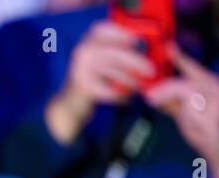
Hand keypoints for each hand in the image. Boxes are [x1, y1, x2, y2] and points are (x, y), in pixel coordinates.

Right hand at [46, 20, 155, 143]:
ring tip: (137, 87)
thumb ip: (116, 51)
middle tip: (150, 70)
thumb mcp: (98, 60)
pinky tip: (124, 99)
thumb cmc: (91, 80)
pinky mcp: (83, 87)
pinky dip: (119, 96)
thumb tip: (143, 48)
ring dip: (130, 81)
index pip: (105, 31)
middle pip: (116, 53)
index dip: (122, 35)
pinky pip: (109, 90)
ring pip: (114, 73)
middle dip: (136, 62)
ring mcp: (80, 70)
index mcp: (86, 43)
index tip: (136, 42)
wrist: (69, 104)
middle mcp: (82, 53)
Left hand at [144, 44, 218, 177]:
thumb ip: (170, 102)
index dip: (180, 57)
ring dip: (166, 96)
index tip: (168, 46)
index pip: (192, 67)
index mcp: (208, 83)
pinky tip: (169, 110)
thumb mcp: (182, 112)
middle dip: (163, 87)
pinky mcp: (217, 110)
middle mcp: (216, 85)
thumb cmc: (204, 131)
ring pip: (184, 88)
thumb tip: (152, 93)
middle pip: (184, 78)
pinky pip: (191, 102)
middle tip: (148, 96)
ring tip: (153, 102)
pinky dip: (176, 106)